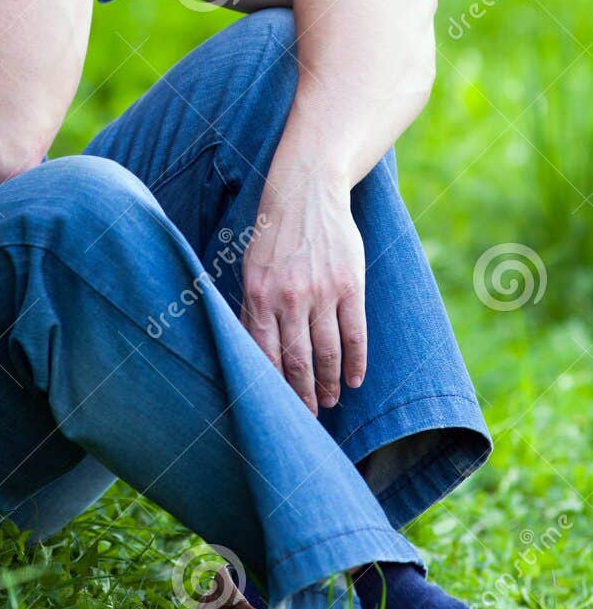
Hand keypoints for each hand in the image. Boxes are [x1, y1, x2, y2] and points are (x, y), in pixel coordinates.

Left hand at [239, 179, 366, 413]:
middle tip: (309, 414)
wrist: (307, 194)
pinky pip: (355, 333)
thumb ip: (253, 308)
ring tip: (332, 400)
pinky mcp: (349, 285)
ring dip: (330, 382)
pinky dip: (356, 361)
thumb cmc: (274, 237)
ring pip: (327, 352)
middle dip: (303, 393)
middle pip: (297, 359)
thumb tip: (253, 353)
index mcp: (258, 295)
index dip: (273, 385)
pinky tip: (356, 379)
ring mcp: (321, 291)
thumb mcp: (251, 270)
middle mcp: (288, 297)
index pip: (264, 354)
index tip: (278, 407)